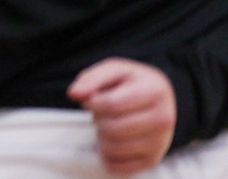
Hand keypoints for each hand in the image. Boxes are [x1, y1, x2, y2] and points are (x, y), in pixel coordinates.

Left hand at [68, 58, 175, 175]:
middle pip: (112, 129)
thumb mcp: (114, 70)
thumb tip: (74, 94)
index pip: (112, 104)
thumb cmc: (131, 83)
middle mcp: (164, 119)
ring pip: (113, 148)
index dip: (93, 103)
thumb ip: (91, 78)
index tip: (93, 99)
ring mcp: (161, 143)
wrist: (159, 100)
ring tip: (107, 126)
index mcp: (155, 91)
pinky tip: (111, 141)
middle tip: (102, 114)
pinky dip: (106, 155)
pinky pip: (118, 167)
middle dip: (98, 120)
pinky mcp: (152, 160)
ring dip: (101, 137)